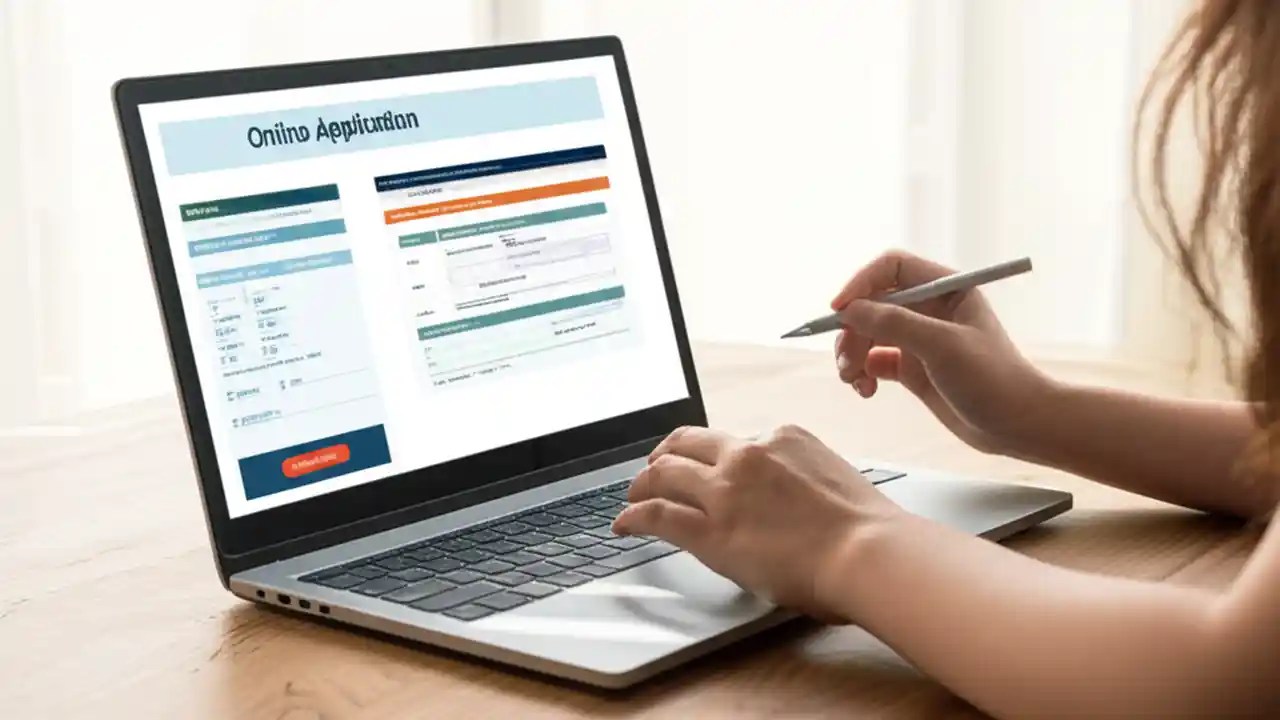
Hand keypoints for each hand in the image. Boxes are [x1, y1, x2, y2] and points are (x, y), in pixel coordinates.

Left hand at [612, 424, 899, 621]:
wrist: (867, 552)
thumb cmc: (865, 528)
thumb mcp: (831, 477)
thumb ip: (800, 476)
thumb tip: (787, 496)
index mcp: (782, 437)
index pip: (731, 441)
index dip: (711, 456)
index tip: (704, 466)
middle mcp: (747, 454)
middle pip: (687, 443)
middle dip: (665, 455)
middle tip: (654, 470)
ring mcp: (725, 489)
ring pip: (664, 473)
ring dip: (642, 483)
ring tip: (632, 495)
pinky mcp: (710, 528)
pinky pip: (657, 514)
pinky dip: (634, 515)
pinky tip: (625, 523)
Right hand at [831, 250, 1054, 454]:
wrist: (1018, 426)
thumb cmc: (992, 378)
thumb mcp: (943, 345)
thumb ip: (895, 323)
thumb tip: (849, 311)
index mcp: (945, 289)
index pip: (890, 269)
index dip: (860, 283)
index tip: (838, 310)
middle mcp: (929, 309)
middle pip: (871, 304)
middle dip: (852, 331)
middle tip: (847, 362)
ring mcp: (919, 339)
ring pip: (867, 334)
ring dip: (851, 354)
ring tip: (854, 381)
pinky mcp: (911, 369)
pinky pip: (872, 361)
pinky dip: (862, 373)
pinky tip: (866, 391)